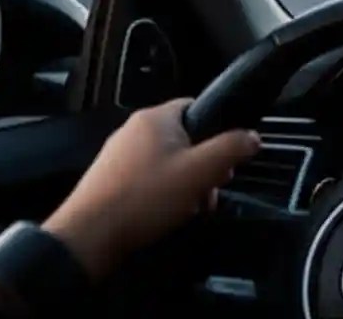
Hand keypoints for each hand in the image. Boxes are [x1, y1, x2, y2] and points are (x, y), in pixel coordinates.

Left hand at [43, 98, 259, 279]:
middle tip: (210, 191)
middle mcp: (133, 128)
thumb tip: (253, 136)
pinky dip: (162, 192)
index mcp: (155, 117)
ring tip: (189, 208)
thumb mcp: (200, 172)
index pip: (196, 106)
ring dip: (185, 183)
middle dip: (203, 165)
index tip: (227, 158)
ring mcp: (118, 153)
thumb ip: (231, 149)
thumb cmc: (147, 197)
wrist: (90, 236)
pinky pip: (147, 177)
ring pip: (167, 161)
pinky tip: (165, 214)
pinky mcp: (109, 178)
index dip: (218, 130)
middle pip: (184, 138)